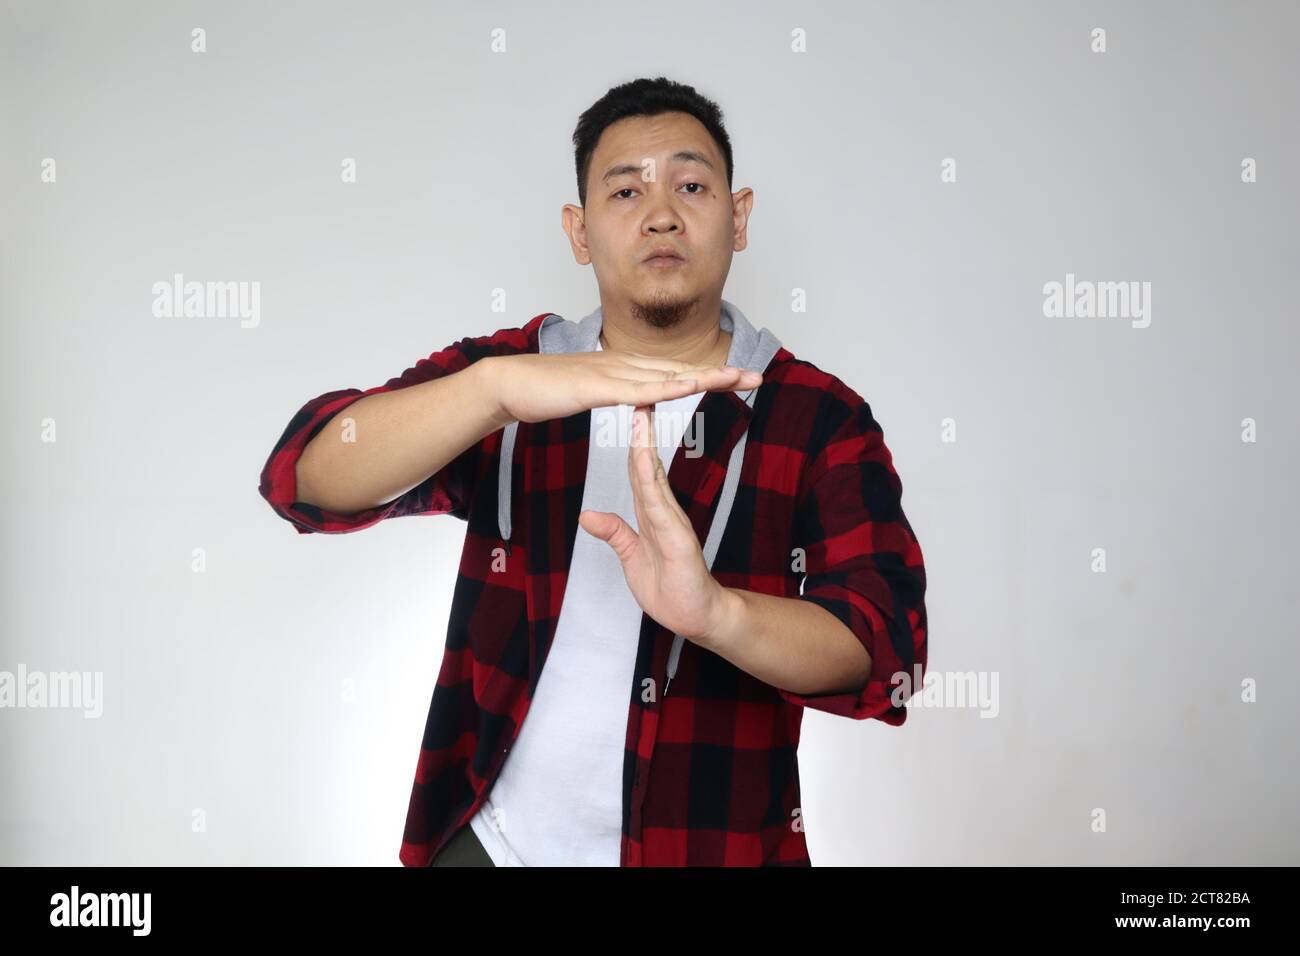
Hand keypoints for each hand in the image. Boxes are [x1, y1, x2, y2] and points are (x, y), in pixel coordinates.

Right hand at [484, 349, 761, 427]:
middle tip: (757, 377)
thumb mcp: (588, 394)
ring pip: (667, 376)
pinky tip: (688, 389)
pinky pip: (637, 390)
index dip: (709, 374)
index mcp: (623, 369)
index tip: (739, 379)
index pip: (674, 372)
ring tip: (738, 378)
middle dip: (721, 373)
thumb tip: (631, 398)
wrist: (508, 384)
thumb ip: (612, 392)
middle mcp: (623, 366)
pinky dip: (665, 389)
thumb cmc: (542, 391)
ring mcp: (611, 374)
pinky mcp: (596, 387)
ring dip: (704, 377)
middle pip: (681, 369)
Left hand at [578, 403, 733, 646]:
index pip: (638, 472)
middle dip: (642, 431)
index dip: (630, 443)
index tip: (627, 414)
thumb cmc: (671, 589)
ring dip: (646, 446)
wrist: (698, 616)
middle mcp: (663, 512)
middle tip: (638, 395)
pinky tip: (644, 460)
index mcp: (651, 515)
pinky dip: (650, 481)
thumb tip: (588, 515)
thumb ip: (615, 534)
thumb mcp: (632, 558)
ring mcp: (672, 523)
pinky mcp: (678, 539)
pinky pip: (659, 506)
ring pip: (654, 478)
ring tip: (641, 415)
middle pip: (648, 465)